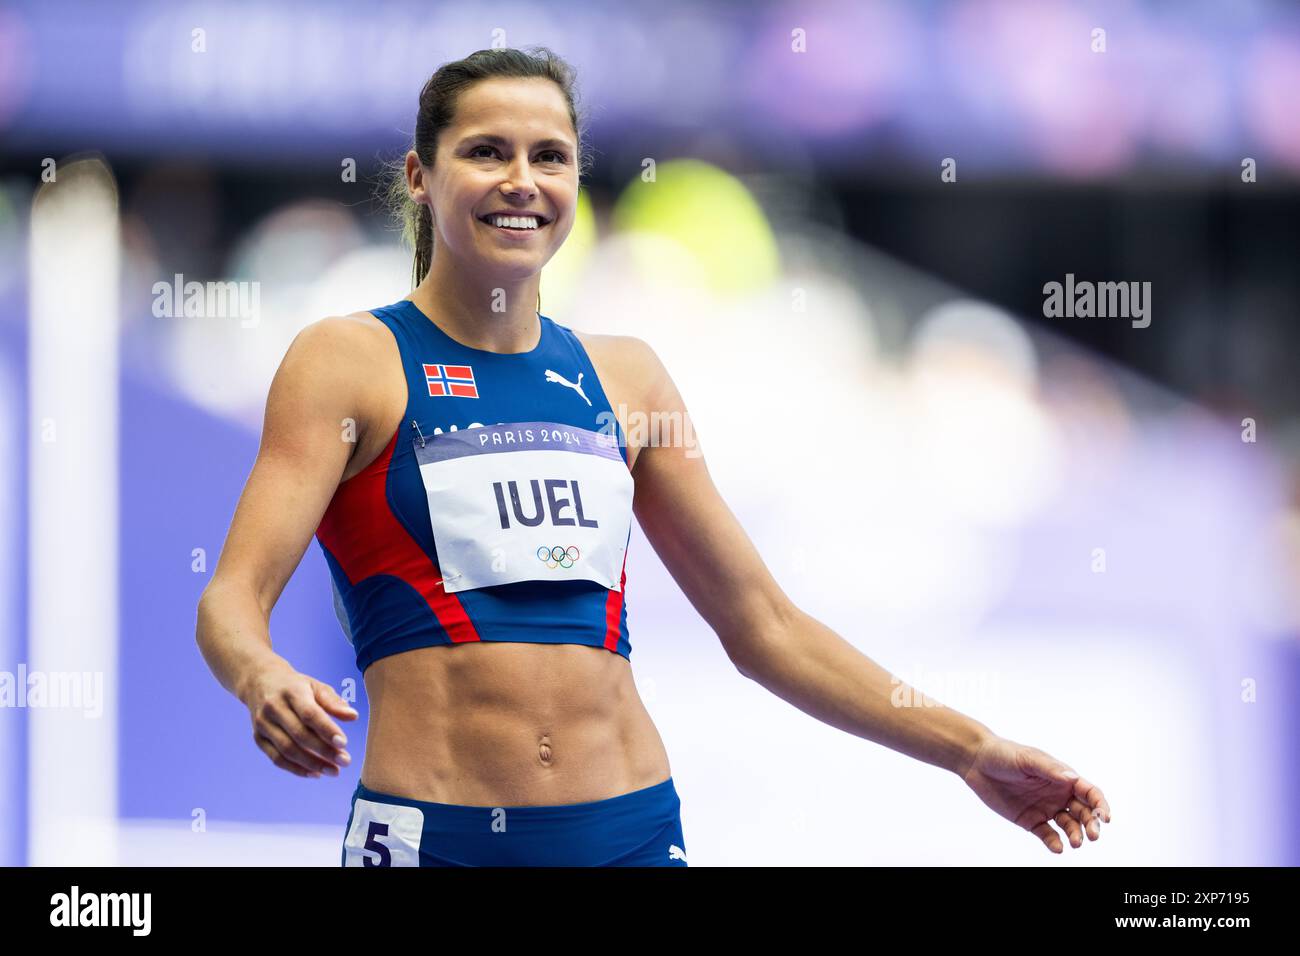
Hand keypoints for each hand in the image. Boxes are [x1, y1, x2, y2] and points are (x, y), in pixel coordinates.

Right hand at [242, 660, 357, 778]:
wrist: (260, 682)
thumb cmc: (296, 686)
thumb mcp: (316, 686)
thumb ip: (334, 702)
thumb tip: (353, 717)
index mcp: (291, 691)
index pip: (309, 714)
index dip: (327, 730)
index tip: (344, 743)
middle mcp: (274, 708)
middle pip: (299, 734)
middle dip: (324, 751)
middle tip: (345, 761)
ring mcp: (263, 724)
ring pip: (287, 750)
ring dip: (312, 764)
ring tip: (333, 771)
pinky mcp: (258, 738)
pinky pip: (277, 759)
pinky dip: (296, 769)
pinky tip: (315, 773)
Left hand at [961, 735, 1110, 852]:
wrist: (977, 762)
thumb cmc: (1005, 754)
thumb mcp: (1027, 758)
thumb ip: (1049, 769)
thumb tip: (1073, 778)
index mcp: (1063, 778)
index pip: (1090, 793)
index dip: (1100, 805)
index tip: (1105, 817)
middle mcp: (1059, 794)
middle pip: (1083, 813)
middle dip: (1091, 824)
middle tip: (1092, 835)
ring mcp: (1046, 809)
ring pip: (1069, 826)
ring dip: (1075, 835)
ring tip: (1074, 843)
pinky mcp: (1031, 821)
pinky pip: (1047, 835)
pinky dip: (1054, 843)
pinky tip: (1057, 848)